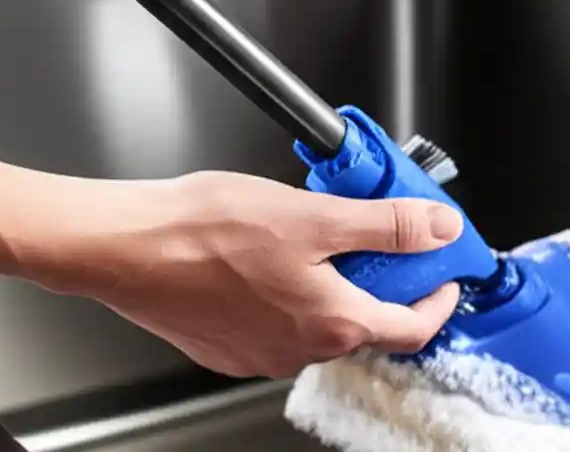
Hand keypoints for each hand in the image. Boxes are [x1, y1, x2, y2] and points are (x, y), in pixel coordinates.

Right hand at [13, 172, 464, 378]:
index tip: (444, 277)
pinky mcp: (225, 347)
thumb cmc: (206, 230)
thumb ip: (385, 226)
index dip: (436, 300)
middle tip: (380, 239)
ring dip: (334, 285)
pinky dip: (291, 294)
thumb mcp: (316, 215)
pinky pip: (277, 325)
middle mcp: (299, 350)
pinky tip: (272, 257)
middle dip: (382, 281)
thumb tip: (439, 230)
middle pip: (365, 323)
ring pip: (319, 322)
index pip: (411, 329)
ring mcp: (259, 354)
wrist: (125, 247)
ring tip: (320, 236)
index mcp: (332, 322)